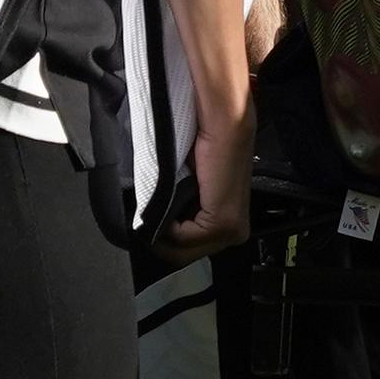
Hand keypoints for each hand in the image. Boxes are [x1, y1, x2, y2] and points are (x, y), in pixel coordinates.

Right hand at [163, 96, 253, 262]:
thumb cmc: (203, 146)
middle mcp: (234, 230)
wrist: (220, 122)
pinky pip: (184, 239)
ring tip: (153, 215)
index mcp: (227, 222)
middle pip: (186, 256)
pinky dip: (168, 228)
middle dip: (161, 244)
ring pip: (184, 252)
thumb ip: (178, 209)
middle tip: (145, 226)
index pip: (190, 250)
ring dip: (162, 235)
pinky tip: (165, 210)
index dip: (164, 243)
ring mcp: (232, 229)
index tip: (148, 228)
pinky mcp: (224, 222)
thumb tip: (153, 228)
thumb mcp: (187, 185)